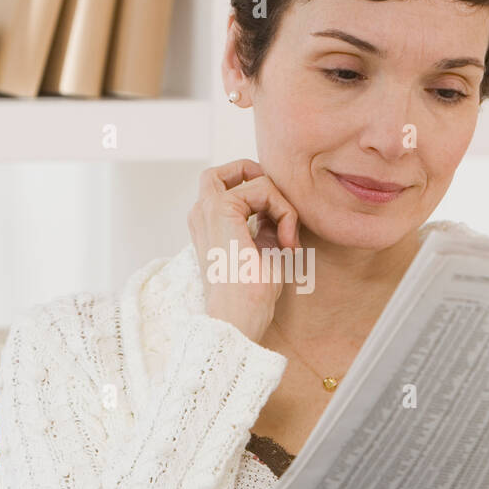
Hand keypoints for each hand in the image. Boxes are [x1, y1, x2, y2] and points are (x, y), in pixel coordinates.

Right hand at [188, 159, 300, 343]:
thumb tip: (278, 204)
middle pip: (222, 172)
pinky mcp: (222, 207)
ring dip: (281, 203)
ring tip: (287, 237)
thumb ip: (265, 222)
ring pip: (252, 178)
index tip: (279, 229)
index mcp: (206, 225)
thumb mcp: (262, 248)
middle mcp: (201, 213)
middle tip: (278, 210)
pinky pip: (263, 187)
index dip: (260, 198)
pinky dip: (284, 209)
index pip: (228, 189)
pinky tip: (286, 240)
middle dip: (256, 178)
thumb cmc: (251, 294)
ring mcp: (208, 208)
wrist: (240, 316)